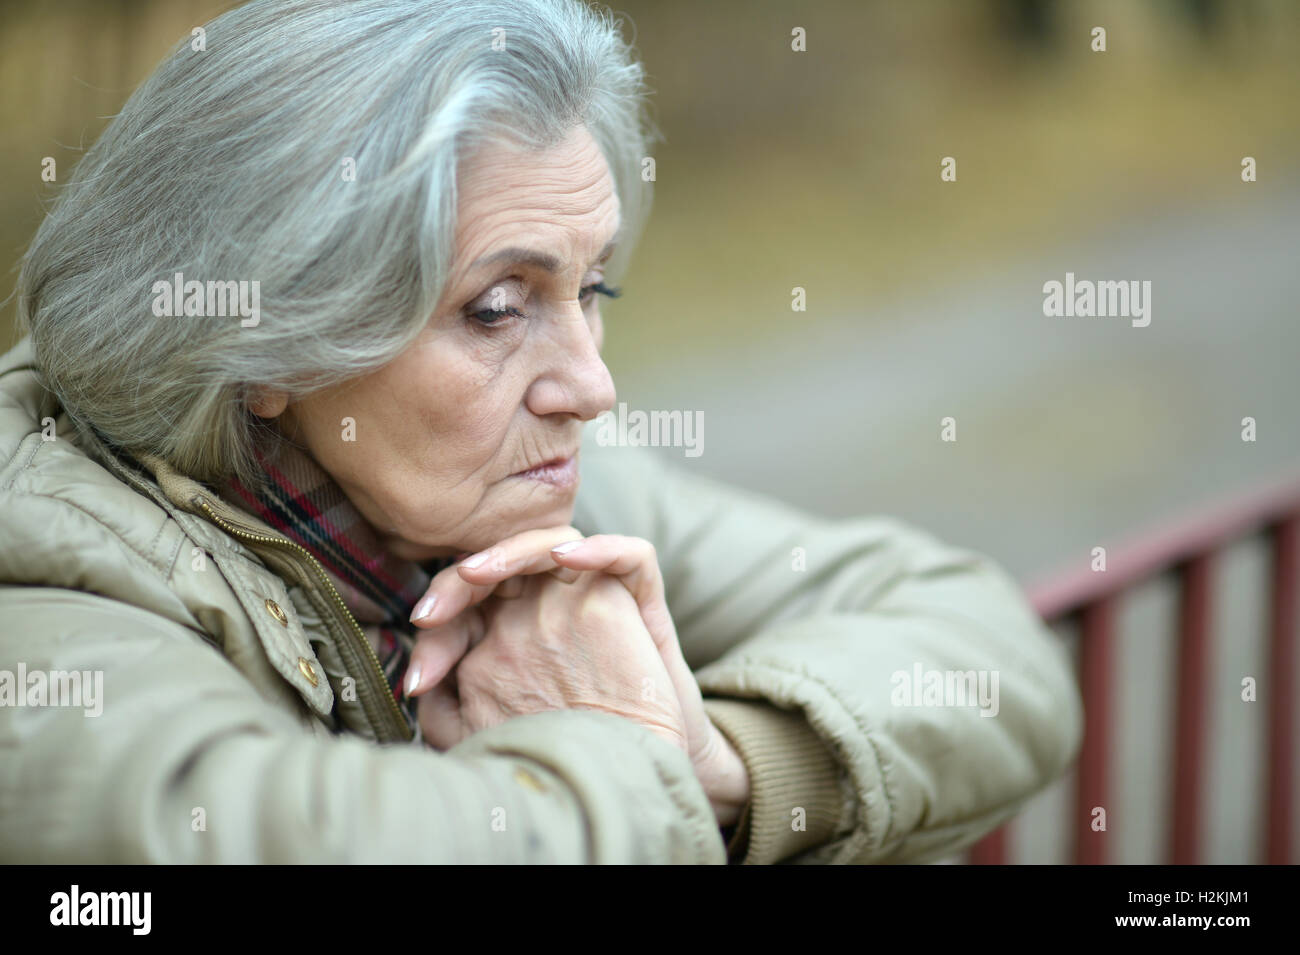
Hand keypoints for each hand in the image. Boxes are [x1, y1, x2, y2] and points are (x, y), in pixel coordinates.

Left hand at [415, 570, 690, 756]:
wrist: (633, 780)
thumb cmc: (559, 757)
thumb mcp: (489, 735)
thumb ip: (448, 710)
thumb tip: (415, 684)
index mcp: (510, 629)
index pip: (465, 604)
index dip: (437, 631)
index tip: (418, 680)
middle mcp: (547, 606)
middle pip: (500, 562)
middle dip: (458, 580)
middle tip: (428, 615)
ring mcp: (592, 599)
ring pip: (554, 543)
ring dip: (512, 550)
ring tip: (477, 572)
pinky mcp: (637, 602)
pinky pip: (628, 556)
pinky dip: (600, 549)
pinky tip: (565, 557)